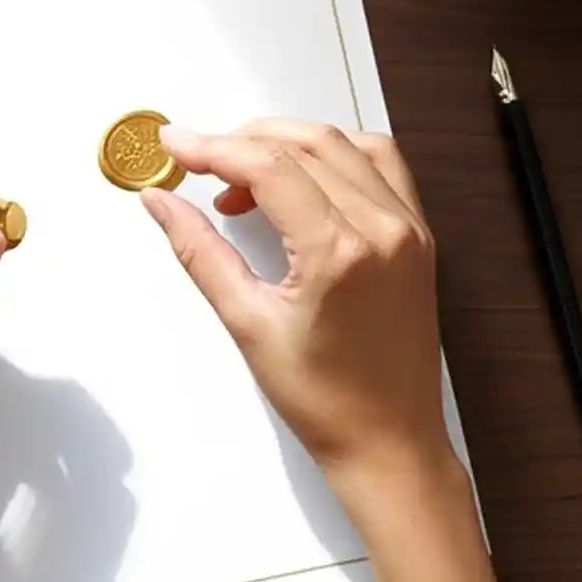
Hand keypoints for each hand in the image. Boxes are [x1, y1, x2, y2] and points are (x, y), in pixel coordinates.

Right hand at [140, 119, 448, 475]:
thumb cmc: (325, 399)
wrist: (388, 440)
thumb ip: (200, 251)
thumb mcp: (247, 322)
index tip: (176, 144)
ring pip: (345, 145)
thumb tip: (160, 202)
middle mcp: (384, 229)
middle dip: (245, 141)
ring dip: (289, 143)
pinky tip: (302, 176)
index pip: (269, 167)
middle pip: (306, 145)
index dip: (213, 148)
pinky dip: (337, 154)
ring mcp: (410, 229)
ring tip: (244, 173)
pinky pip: (382, 165)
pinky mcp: (420, 236)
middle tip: (199, 159)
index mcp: (340, 252)